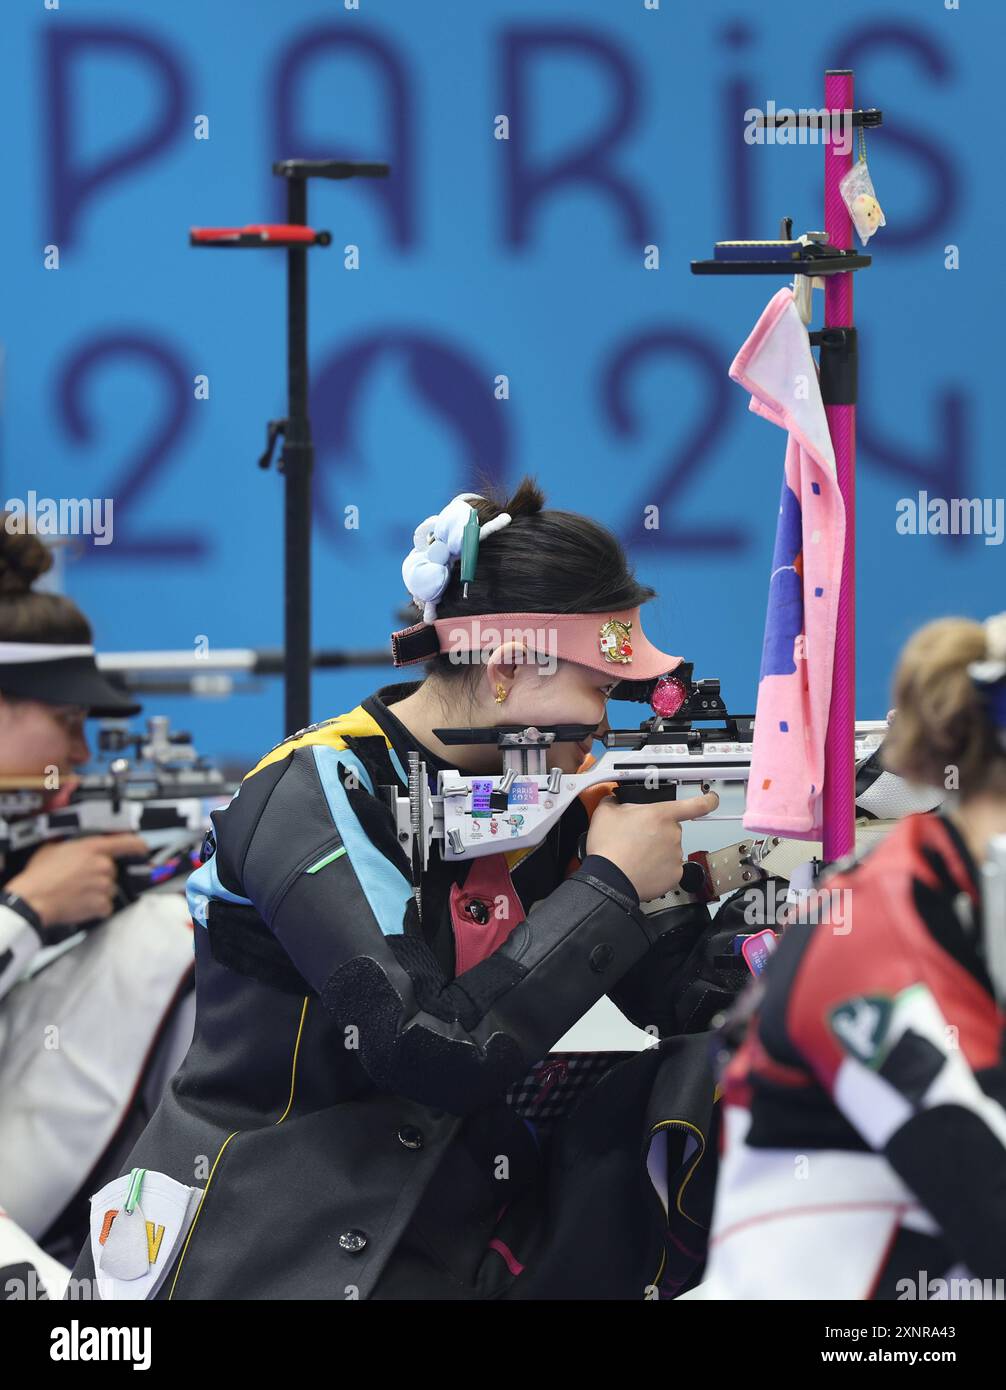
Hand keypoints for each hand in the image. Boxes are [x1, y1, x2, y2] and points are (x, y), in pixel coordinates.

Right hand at [6, 833, 148, 930]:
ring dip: (98, 892)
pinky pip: (106, 906)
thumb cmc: (39, 876)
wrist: (32, 901)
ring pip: (109, 889)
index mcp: (93, 848)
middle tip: (80, 880)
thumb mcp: (52, 848)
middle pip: (112, 870)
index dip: (138, 845)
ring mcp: (104, 886)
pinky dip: (96, 908)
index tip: (142, 848)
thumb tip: (74, 846)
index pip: (127, 842)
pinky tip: (80, 905)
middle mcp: (103, 865)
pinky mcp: (101, 905)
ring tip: (77, 893)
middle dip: (100, 875)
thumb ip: (71, 845)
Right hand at [585, 791, 719, 901]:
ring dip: (655, 851)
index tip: (711, 799)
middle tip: (637, 839)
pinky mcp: (674, 875)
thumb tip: (614, 801)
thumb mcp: (605, 813)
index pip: (696, 804)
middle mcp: (673, 834)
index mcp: (661, 815)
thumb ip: (614, 802)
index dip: (708, 801)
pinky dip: (657, 869)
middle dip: (656, 832)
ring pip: (668, 849)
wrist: (609, 879)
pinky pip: (668, 868)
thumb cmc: (610, 848)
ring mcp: (676, 855)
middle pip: (670, 829)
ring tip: (635, 856)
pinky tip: (642, 868)